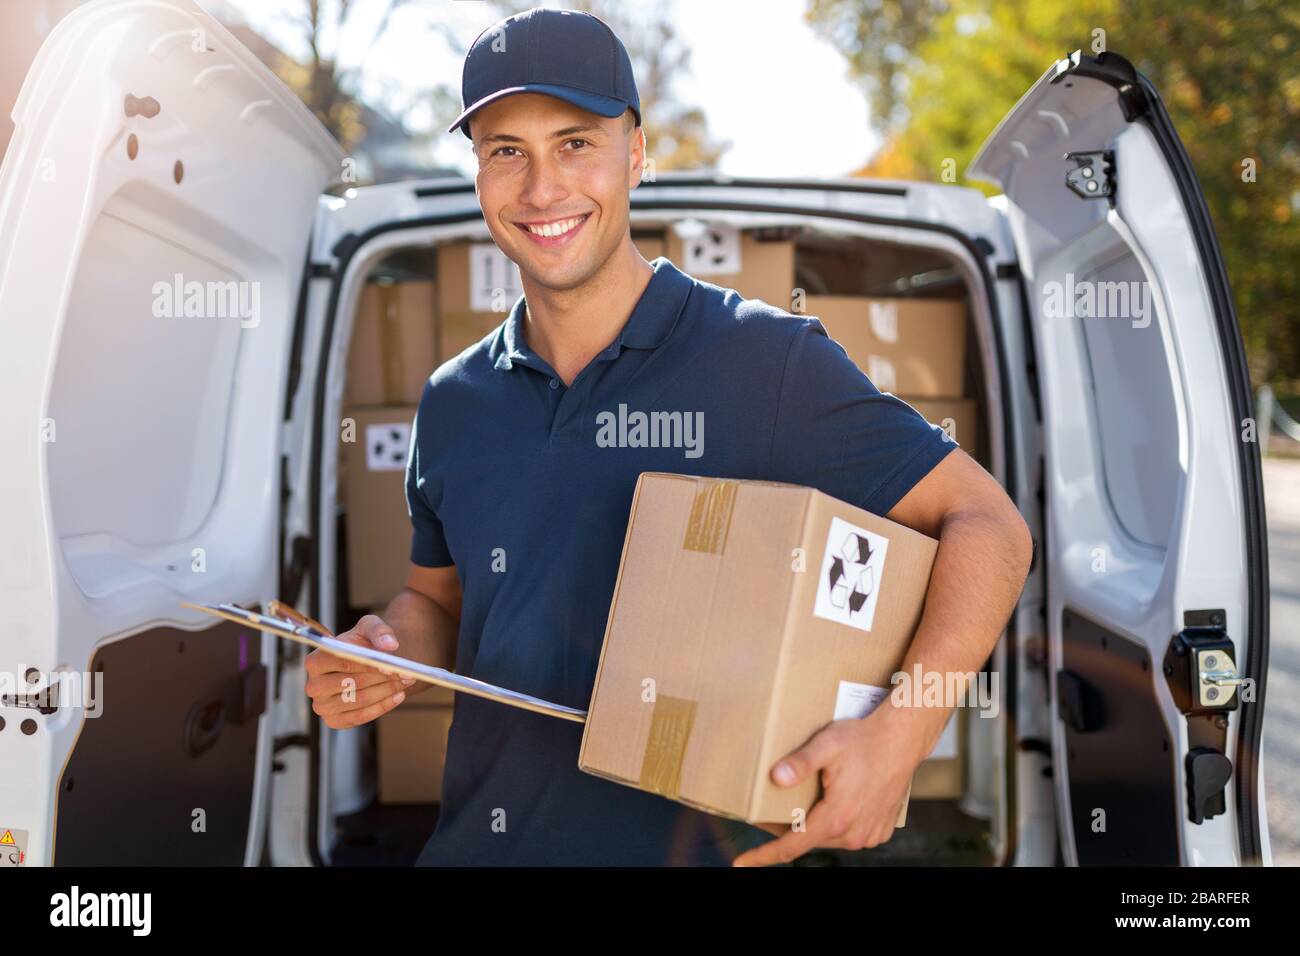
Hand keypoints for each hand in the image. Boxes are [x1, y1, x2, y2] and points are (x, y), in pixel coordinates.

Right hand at [304, 614, 413, 728]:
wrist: (365, 662)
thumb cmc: (363, 643)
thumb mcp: (369, 627)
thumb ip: (379, 631)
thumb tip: (390, 644)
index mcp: (315, 660)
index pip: (343, 662)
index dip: (368, 665)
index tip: (391, 665)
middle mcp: (313, 685)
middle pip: (351, 683)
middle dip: (381, 679)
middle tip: (407, 675)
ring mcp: (321, 706)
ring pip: (358, 701)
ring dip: (386, 692)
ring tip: (406, 682)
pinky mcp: (333, 721)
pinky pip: (359, 717)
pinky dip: (382, 707)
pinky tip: (398, 696)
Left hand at [731, 706, 920, 865]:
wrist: (903, 739)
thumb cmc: (864, 739)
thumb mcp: (826, 745)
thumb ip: (799, 763)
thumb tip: (776, 778)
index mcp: (836, 819)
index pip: (791, 846)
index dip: (763, 855)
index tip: (742, 863)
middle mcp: (853, 834)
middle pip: (808, 839)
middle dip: (788, 827)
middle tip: (770, 807)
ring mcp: (868, 834)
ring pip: (828, 836)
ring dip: (815, 823)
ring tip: (808, 798)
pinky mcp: (879, 830)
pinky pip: (849, 833)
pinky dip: (837, 821)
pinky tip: (835, 799)